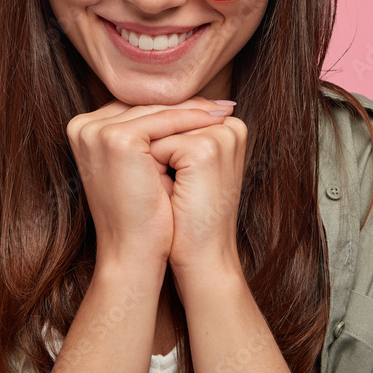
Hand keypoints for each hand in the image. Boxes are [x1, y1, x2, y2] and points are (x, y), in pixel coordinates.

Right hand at [66, 97, 232, 266]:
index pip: (138, 108)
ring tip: (225, 112)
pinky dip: (194, 120)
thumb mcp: (141, 166)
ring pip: (157, 111)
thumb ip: (149, 134)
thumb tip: (186, 105)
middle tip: (224, 105)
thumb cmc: (143, 213)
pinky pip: (165, 120)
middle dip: (188, 105)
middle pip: (146, 106)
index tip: (210, 107)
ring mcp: (96, 131)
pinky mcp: (116, 138)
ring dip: (196, 110)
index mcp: (83, 130)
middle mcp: (83, 126)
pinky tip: (218, 122)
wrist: (133, 253)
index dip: (174, 107)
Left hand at [149, 112, 246, 277]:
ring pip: (159, 130)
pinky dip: (150, 169)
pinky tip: (164, 194)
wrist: (204, 258)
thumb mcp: (184, 169)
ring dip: (149, 157)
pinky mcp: (205, 149)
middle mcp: (231, 124)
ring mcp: (220, 135)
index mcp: (230, 126)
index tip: (156, 167)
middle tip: (154, 179)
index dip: (156, 138)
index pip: (177, 113)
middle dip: (151, 144)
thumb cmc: (189, 216)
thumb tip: (142, 113)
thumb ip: (175, 136)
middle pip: (167, 118)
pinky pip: (157, 146)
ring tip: (161, 188)